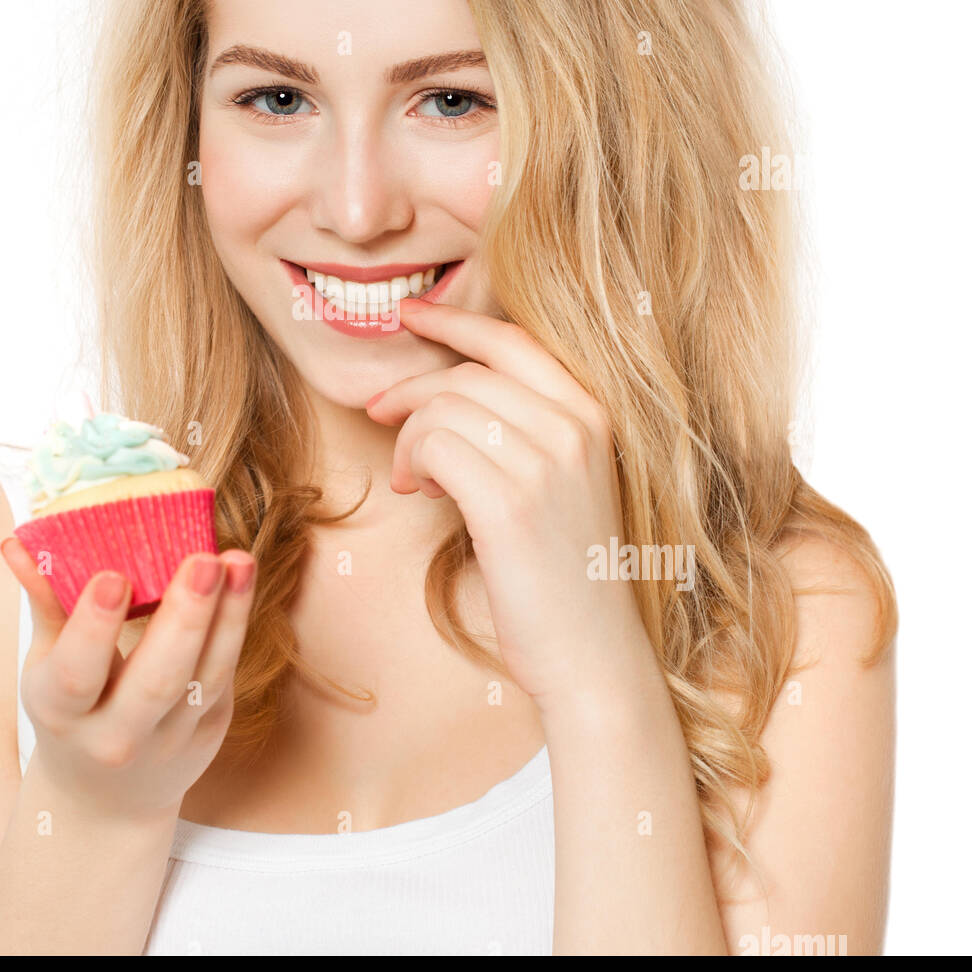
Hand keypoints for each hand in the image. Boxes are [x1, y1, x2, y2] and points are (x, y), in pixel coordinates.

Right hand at [0, 540, 256, 821]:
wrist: (105, 798)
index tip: (112, 576)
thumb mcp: (45, 666)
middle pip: (156, 681)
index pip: (78, 674)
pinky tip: (242, 579)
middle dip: (183, 618)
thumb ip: (44, 604)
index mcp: (63, 714)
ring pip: (205, 676)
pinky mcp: (209, 730)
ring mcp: (169, 739)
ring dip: (228, 615)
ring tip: (238, 561)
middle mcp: (117, 735)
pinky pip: (225, 674)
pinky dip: (235, 626)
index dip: (94, 627)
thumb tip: (17, 543)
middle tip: (203, 560)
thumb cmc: (71, 710)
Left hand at [365, 298, 650, 709]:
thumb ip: (522, 428)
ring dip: (410, 440)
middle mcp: (576, 427)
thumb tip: (440, 392)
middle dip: (410, 391)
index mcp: (592, 413)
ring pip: (442, 408)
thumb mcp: (561, 481)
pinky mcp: (511, 503)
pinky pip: (433, 447)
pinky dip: (413, 463)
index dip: (454, 322)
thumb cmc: (564, 571)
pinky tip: (421, 492)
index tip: (410, 316)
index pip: (511, 340)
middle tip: (379, 415)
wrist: (592, 654)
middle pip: (464, 375)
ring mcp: (547, 463)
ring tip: (415, 479)